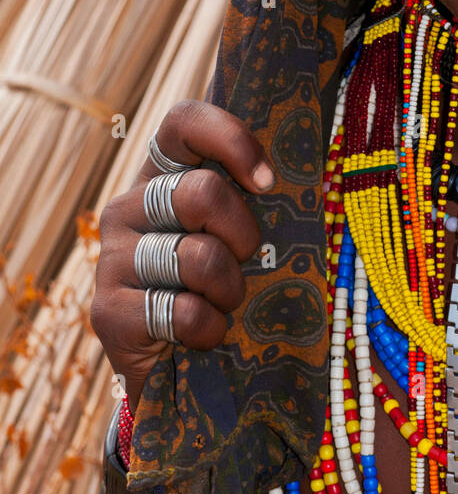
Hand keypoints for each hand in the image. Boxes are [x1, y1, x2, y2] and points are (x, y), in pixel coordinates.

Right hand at [91, 100, 273, 414]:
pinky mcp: (108, 311)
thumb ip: (252, 199)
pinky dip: (210, 329)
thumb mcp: (236, 235)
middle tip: (247, 261)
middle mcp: (128, 208)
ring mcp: (112, 258)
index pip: (182, 122)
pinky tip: (203, 335)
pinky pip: (182, 311)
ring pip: (198, 257)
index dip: (229, 139)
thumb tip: (313, 170)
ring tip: (225, 304)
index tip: (265, 182)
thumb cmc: (220, 287)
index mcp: (160, 177)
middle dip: (243, 234)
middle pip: (201, 192)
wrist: (177, 371)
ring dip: (230, 290)